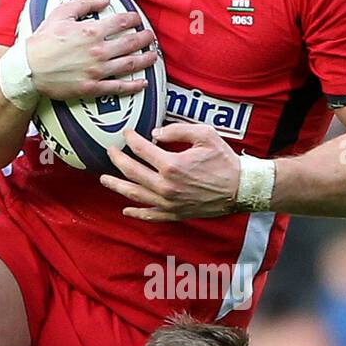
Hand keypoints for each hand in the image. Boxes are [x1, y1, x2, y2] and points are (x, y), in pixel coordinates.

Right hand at [24, 0, 157, 104]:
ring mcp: (97, 71)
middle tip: (150, 36)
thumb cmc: (43, 41)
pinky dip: (133, 86)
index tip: (136, 19)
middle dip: (144, 39)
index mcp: (92, 31)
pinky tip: (143, 83)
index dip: (133, 19)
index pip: (121, 22)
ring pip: (129, 65)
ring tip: (152, 56)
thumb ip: (84, 3)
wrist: (29, 68)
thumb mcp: (60, 14)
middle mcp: (98, 51)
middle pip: (131, 43)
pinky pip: (118, 87)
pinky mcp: (93, 87)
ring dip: (145, 60)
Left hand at [100, 123, 241, 220]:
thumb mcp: (204, 134)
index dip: (130, 139)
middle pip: (132, 171)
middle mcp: (165, 186)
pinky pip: (150, 215)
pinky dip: (136, 212)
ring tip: (104, 179)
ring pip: (135, 194)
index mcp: (171, 164)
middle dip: (117, 159)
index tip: (126, 133)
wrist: (240, 188)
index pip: (141, 149)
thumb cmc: (224, 160)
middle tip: (109, 152)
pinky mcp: (175, 214)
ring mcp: (168, 202)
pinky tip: (126, 208)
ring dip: (117, 186)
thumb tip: (154, 133)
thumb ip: (177, 130)